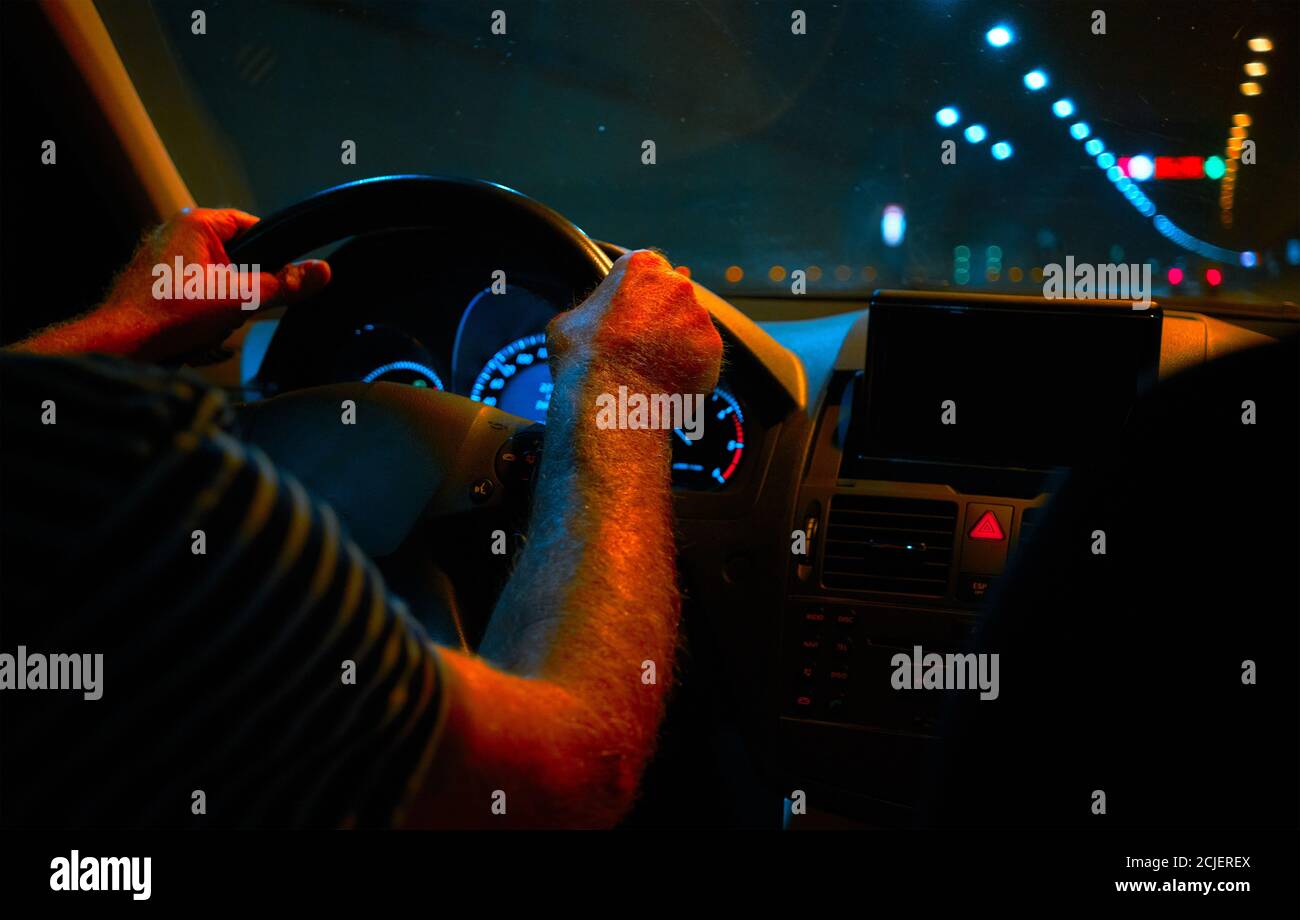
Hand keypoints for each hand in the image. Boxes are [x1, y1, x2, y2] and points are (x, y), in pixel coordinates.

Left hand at [96, 208, 328, 360]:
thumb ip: (283, 284)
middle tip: (236, 306)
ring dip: (222, 302)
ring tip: (209, 320)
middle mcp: (176, 233)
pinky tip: (195, 327)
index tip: (279, 278)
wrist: (121, 344)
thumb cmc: (166, 314)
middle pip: (237, 257)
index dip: (273, 254)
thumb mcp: (239, 298)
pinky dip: (202, 311)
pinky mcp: (155, 282)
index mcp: (196, 223)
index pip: (254, 226)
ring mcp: (163, 258)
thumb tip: (319, 272)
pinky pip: (196, 293)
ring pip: (217, 278)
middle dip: (243, 286)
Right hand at [546, 249, 721, 396]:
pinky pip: (701, 355)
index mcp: (640, 265)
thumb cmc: (583, 360)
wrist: (611, 400)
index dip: (638, 295)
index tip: (631, 315)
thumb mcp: (567, 323)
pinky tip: (666, 380)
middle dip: (661, 317)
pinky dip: (689, 367)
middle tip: (640, 346)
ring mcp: (698, 315)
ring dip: (676, 342)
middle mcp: (676, 283)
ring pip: (690, 326)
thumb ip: (588, 311)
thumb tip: (589, 320)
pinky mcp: (712, 347)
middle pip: (674, 296)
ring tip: (650, 369)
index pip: (647, 271)